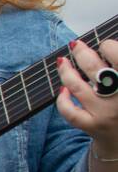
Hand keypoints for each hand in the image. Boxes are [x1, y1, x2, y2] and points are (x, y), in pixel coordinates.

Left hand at [56, 37, 117, 154]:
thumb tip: (107, 46)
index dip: (108, 46)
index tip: (103, 44)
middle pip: (95, 69)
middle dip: (82, 54)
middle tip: (76, 46)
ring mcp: (105, 113)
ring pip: (77, 87)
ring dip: (66, 72)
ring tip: (62, 61)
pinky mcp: (92, 126)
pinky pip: (70, 112)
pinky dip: (62, 100)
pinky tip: (62, 89)